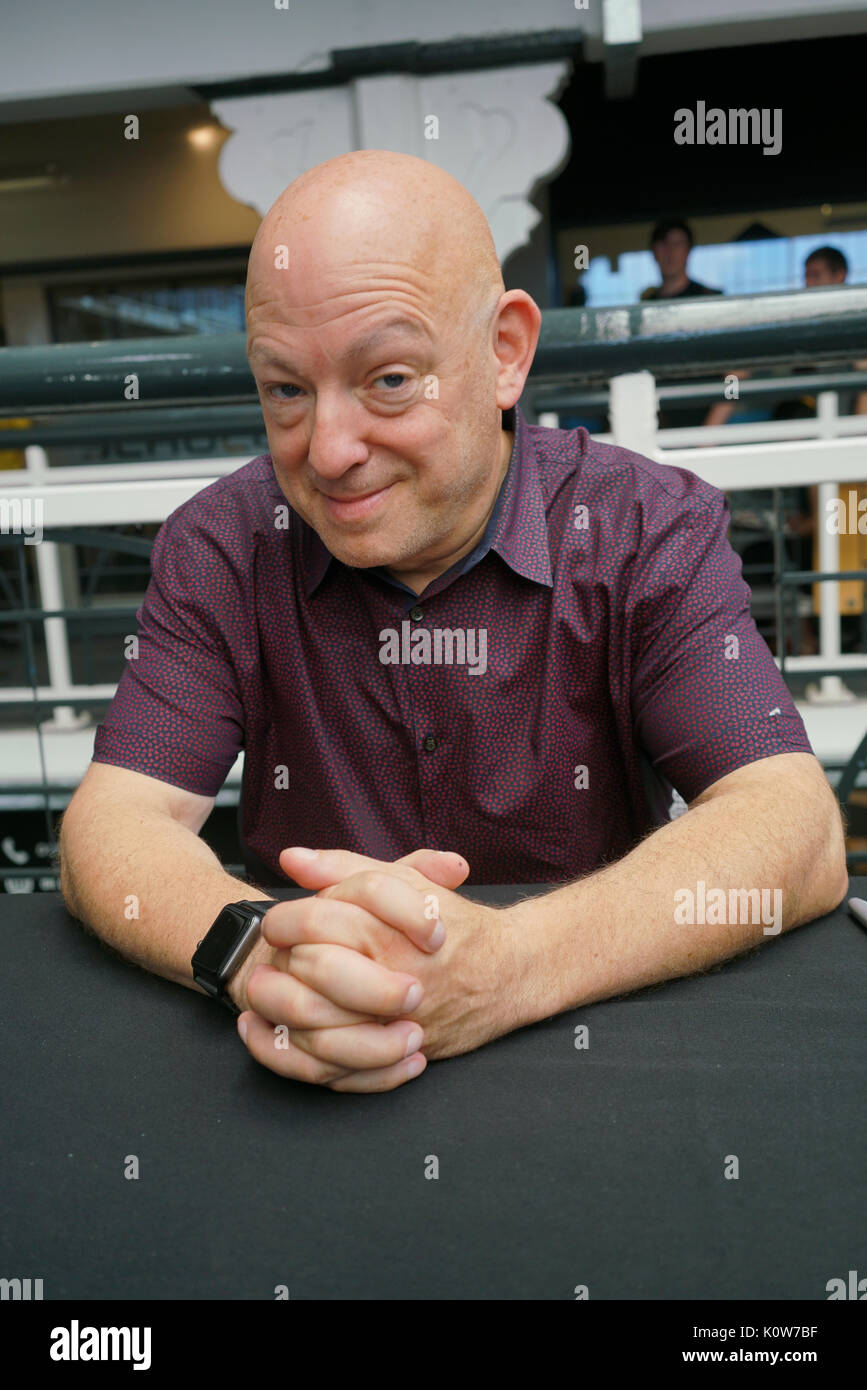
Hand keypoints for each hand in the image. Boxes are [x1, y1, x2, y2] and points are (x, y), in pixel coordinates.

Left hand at [234, 848, 516, 1090]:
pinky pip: (335, 1064)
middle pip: (312, 966)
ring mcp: (394, 1018)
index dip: (284, 919)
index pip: (315, 919)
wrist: (510, 973)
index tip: (277, 923)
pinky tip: (274, 1032)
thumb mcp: (402, 883)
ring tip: (262, 994)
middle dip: (280, 961)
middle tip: (271, 958)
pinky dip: (296, 1052)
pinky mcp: (398, 1052)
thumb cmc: (452, 924)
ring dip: (280, 1007)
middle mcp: (390, 973)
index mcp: (387, 927)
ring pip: (317, 1021)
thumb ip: (344, 867)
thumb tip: (290, 858)